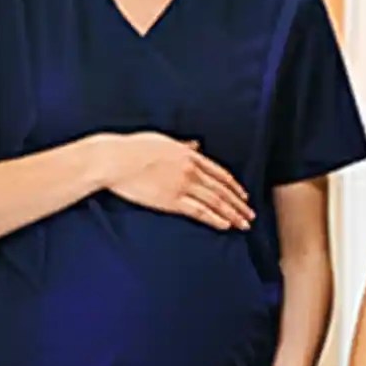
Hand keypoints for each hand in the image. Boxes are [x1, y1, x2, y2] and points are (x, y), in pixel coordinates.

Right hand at [98, 132, 254, 230]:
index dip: (234, 187)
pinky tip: (225, 225)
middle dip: (238, 204)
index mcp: (189, 155)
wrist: (116, 160)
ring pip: (215, 202)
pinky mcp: (171, 200)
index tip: (243, 196)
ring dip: (232, 214)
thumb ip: (182, 145)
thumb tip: (195, 145)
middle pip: (222, 190)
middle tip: (250, 216)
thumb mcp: (163, 141)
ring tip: (243, 225)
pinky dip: (214, 219)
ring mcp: (182, 186)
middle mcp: (191, 170)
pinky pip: (199, 211)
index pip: (220, 174)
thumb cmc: (134, 148)